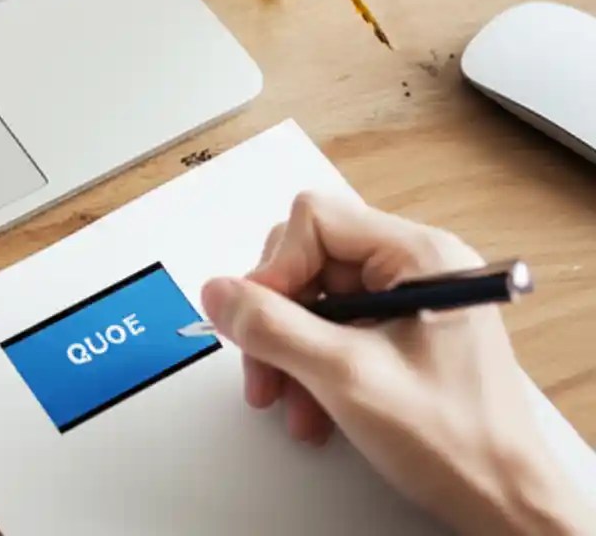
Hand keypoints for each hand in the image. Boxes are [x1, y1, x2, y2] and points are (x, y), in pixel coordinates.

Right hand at [200, 192, 593, 535]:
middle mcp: (416, 268)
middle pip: (309, 260)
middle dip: (276, 318)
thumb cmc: (456, 440)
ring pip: (314, 301)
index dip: (276, 267)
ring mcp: (408, 302)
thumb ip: (273, 328)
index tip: (256, 317)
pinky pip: (332, 332)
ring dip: (287, 351)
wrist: (502, 499)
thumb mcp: (346, 377)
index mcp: (420, 257)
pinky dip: (309, 368)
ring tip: (286, 400)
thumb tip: (220, 293)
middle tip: (265, 366)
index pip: (317, 221)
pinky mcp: (400, 335)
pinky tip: (311, 408)